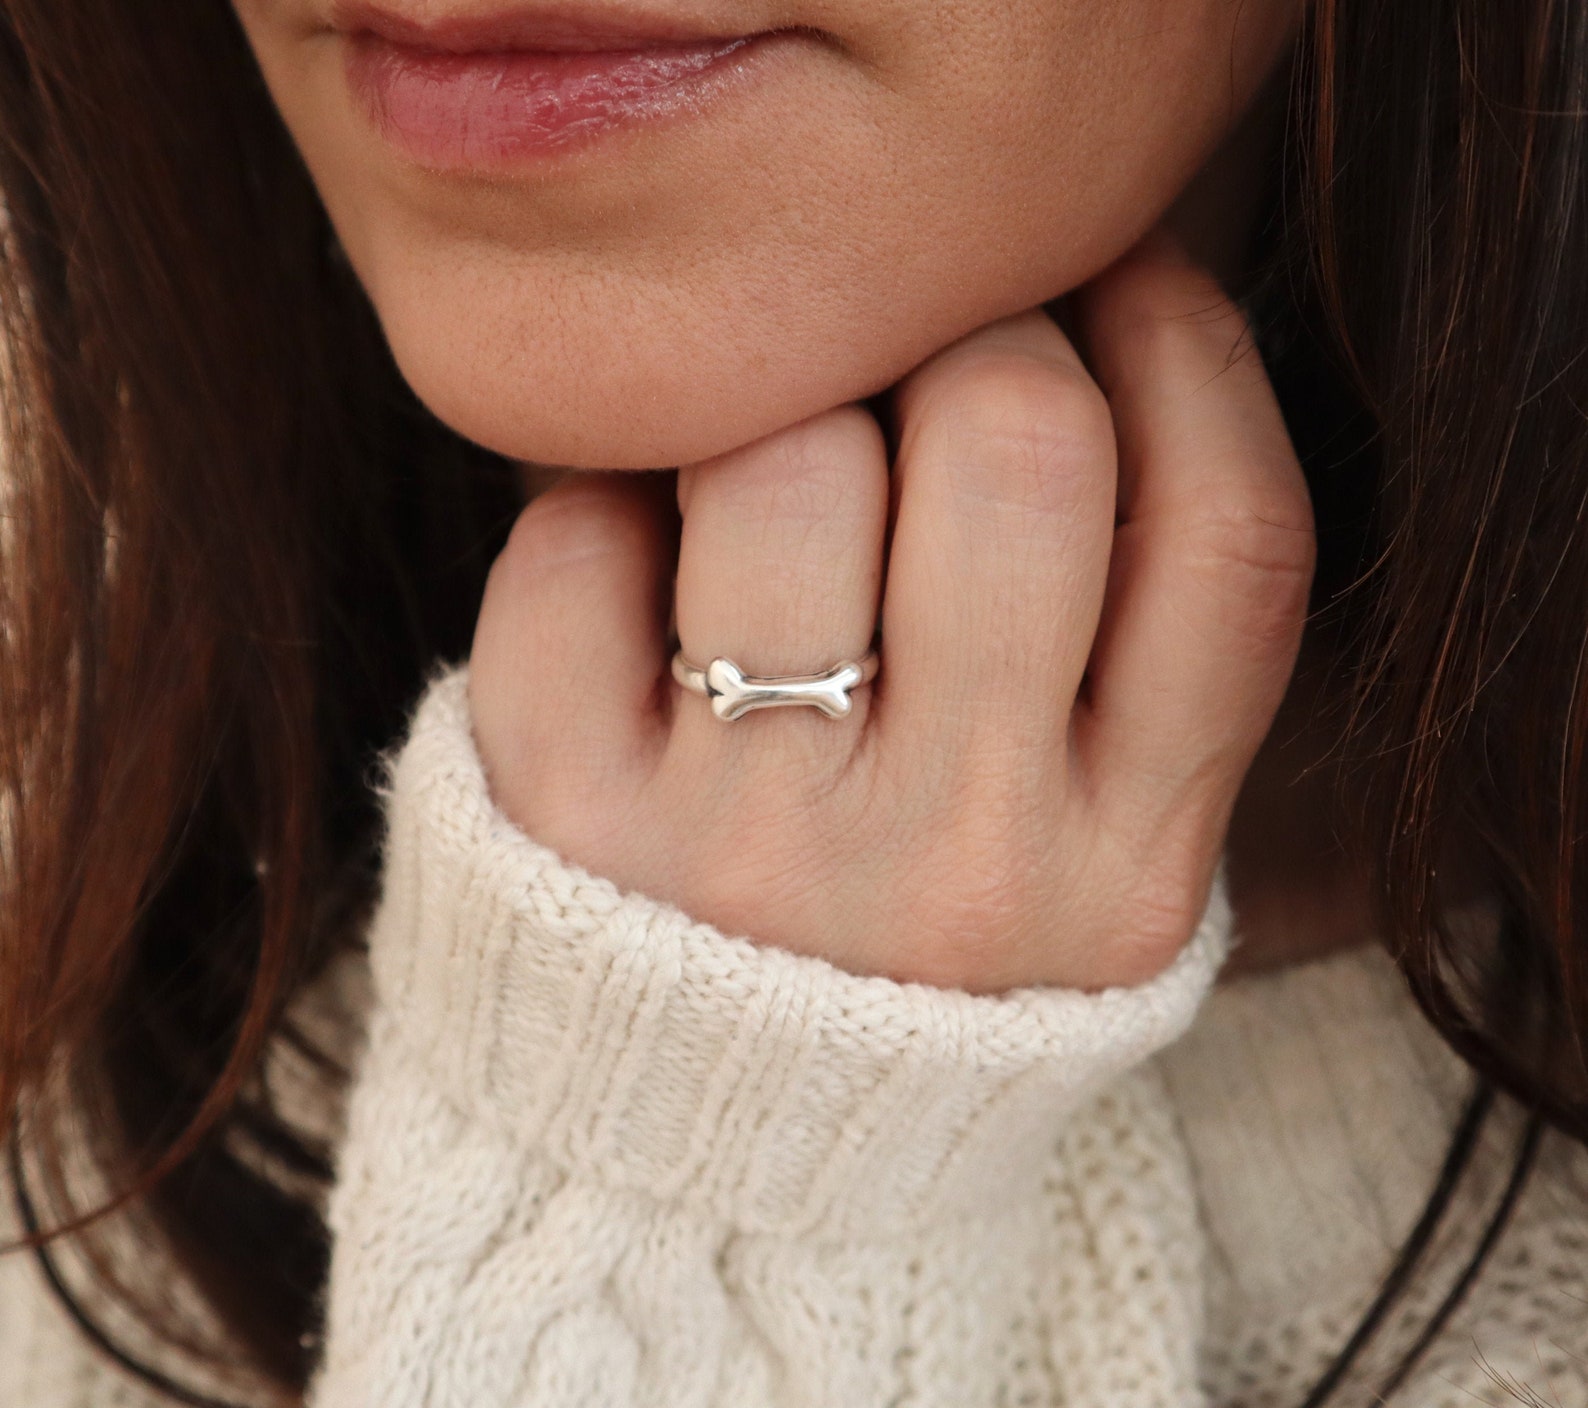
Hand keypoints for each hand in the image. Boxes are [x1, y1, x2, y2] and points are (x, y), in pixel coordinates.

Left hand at [468, 232, 1314, 992]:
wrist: (703, 1157)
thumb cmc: (908, 943)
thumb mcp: (1086, 854)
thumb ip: (1132, 643)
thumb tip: (1095, 312)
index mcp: (1123, 874)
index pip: (1233, 537)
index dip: (1188, 348)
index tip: (1120, 285)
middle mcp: (953, 869)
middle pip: (1017, 446)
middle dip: (975, 344)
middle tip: (925, 379)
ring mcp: (747, 851)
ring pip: (781, 460)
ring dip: (779, 412)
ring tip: (774, 492)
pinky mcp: (564, 824)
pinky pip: (578, 536)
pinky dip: (603, 511)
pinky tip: (639, 590)